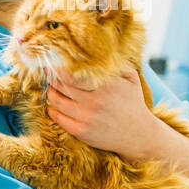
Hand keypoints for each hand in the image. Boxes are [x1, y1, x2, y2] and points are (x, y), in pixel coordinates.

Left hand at [46, 67, 161, 158]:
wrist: (139, 135)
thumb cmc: (133, 103)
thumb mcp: (131, 80)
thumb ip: (116, 65)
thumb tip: (100, 53)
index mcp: (106, 85)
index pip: (73, 74)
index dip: (57, 69)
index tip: (49, 65)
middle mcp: (95, 101)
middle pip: (61, 86)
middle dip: (52, 80)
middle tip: (48, 76)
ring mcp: (87, 117)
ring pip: (57, 101)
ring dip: (50, 94)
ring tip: (51, 90)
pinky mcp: (82, 131)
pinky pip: (58, 118)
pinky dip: (52, 110)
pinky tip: (53, 106)